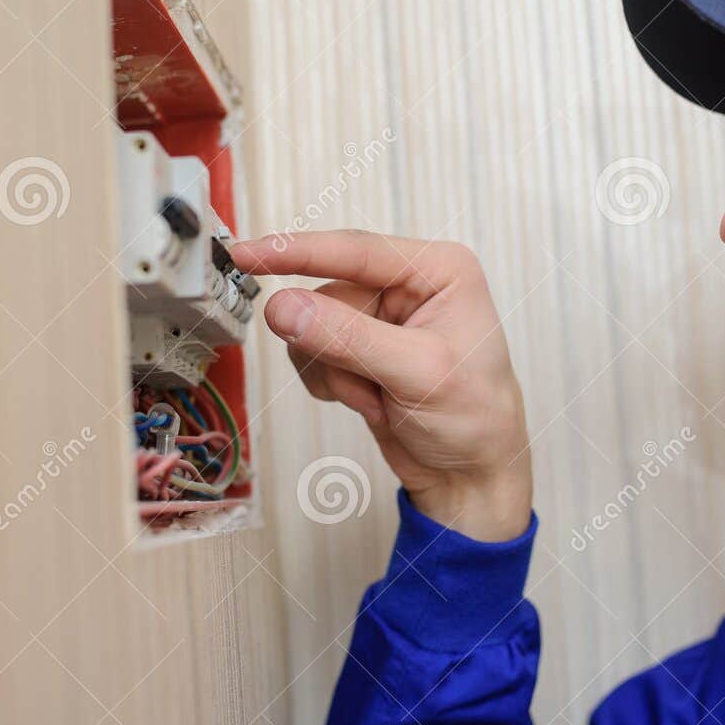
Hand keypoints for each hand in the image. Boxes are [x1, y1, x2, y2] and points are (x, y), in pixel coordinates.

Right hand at [227, 230, 531, 540]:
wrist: (470, 475)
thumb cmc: (476, 418)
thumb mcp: (418, 373)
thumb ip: (348, 337)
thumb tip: (283, 307)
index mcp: (438, 269)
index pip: (356, 249)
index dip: (297, 251)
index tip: (248, 253)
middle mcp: (408, 285)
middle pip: (328, 295)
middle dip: (337, 348)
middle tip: (368, 384)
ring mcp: (380, 318)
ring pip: (311, 327)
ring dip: (336, 372)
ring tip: (379, 397)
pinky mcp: (358, 348)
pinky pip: (311, 353)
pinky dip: (331, 384)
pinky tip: (370, 401)